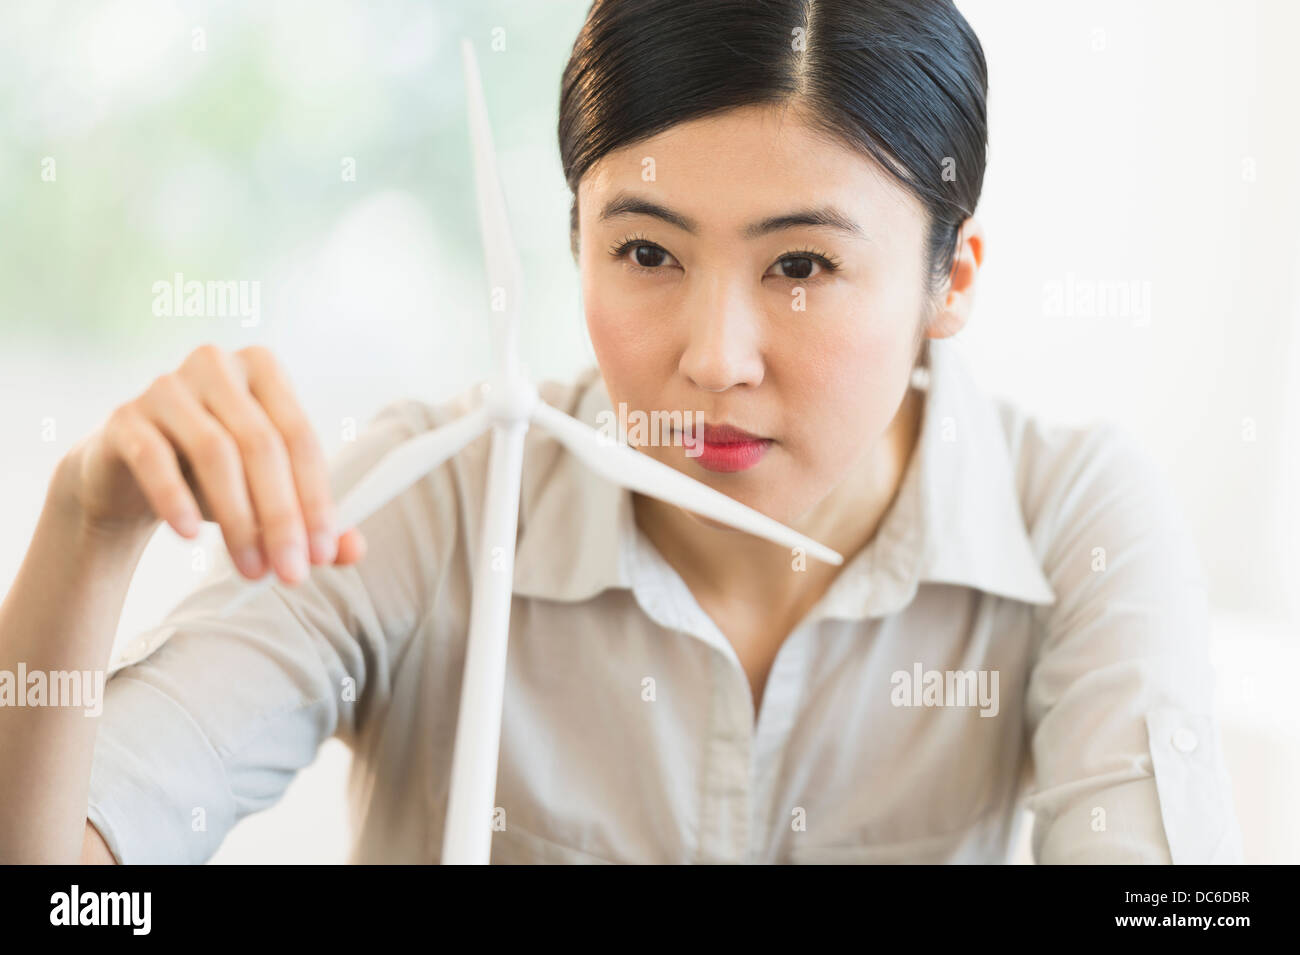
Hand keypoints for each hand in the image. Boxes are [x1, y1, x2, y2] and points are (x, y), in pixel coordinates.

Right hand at [56, 344, 364, 582]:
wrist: (128, 473)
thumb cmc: (211, 476)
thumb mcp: (265, 493)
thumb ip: (310, 516)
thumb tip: (354, 549)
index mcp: (264, 370)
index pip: (300, 436)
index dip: (316, 498)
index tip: (322, 553)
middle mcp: (217, 366)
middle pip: (262, 445)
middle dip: (281, 517)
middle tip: (290, 572)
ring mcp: (167, 386)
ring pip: (216, 453)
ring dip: (238, 519)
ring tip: (251, 568)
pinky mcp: (126, 418)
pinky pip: (155, 458)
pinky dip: (176, 499)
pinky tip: (191, 536)